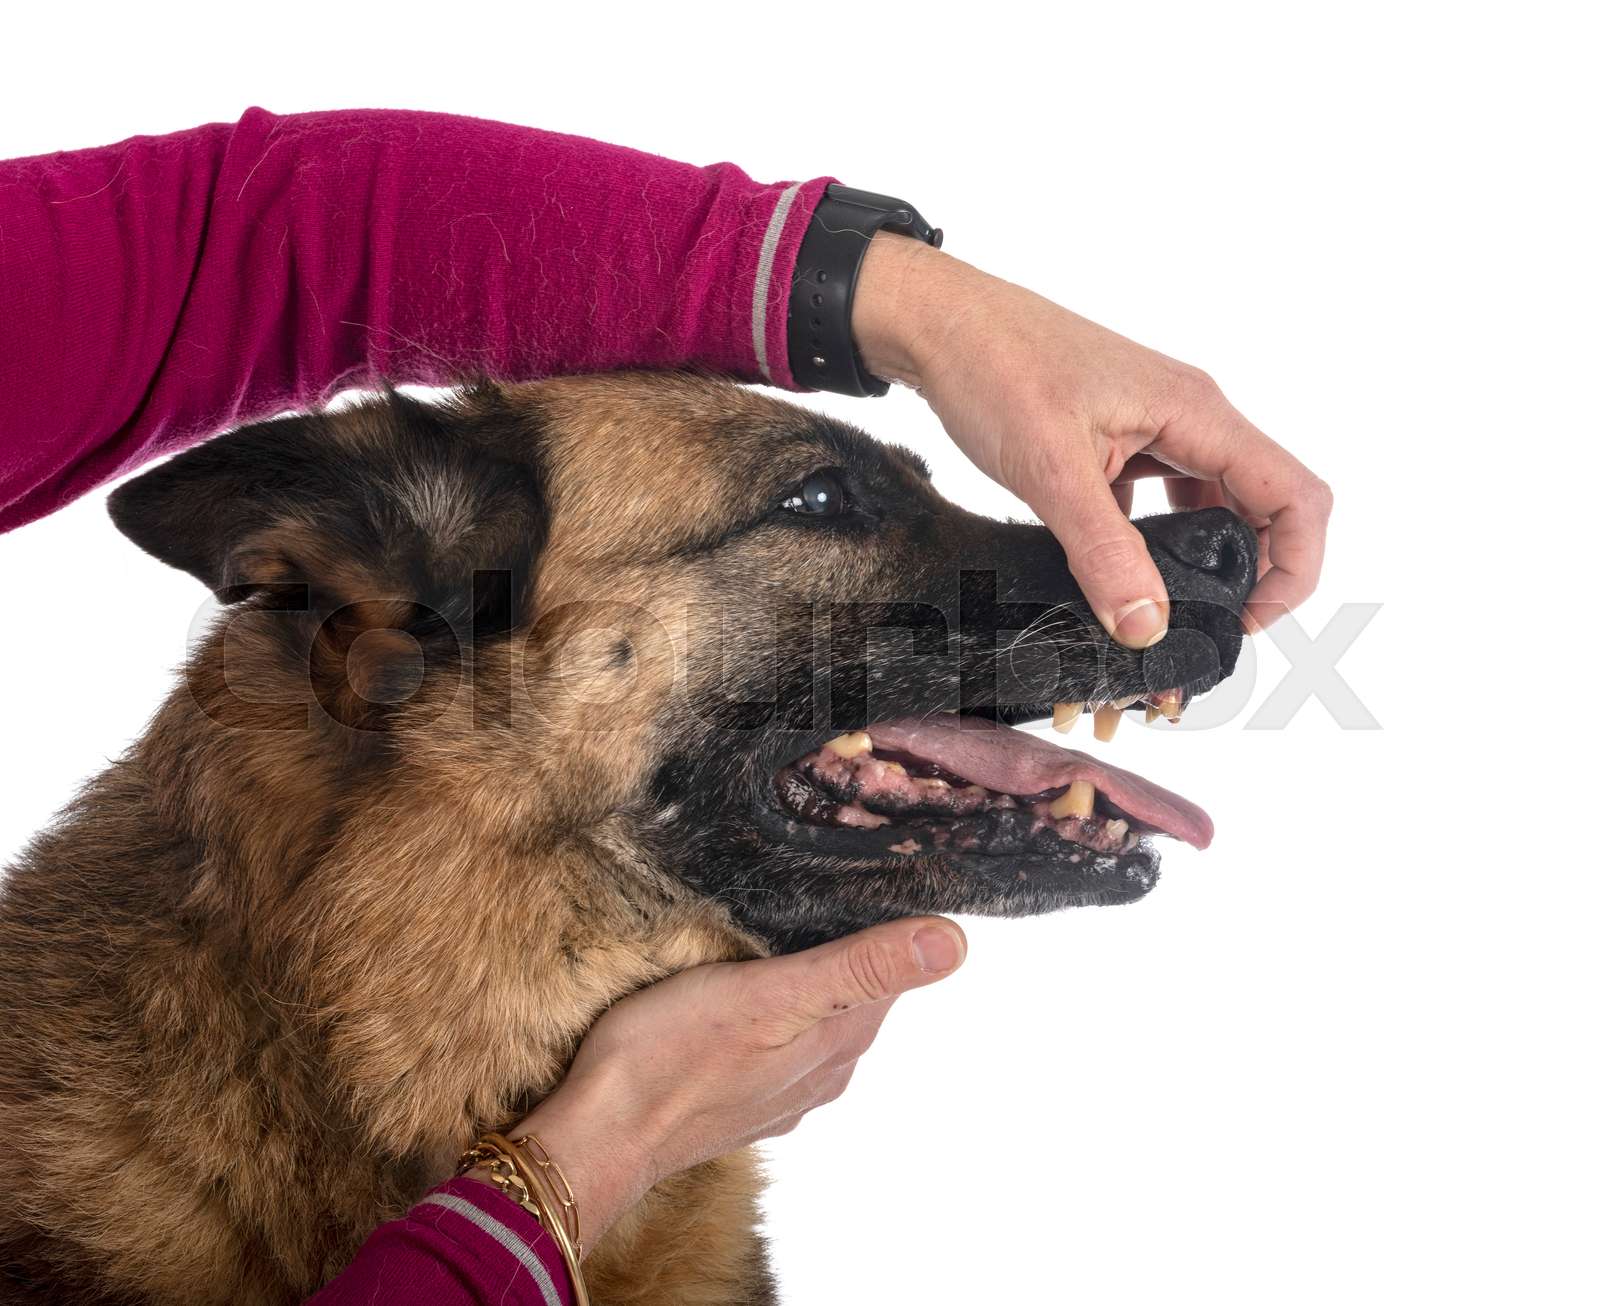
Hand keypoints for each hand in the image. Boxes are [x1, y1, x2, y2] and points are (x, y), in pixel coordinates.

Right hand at [470, 917, 966, 1248]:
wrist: (599, 1138)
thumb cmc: (671, 1056)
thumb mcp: (771, 993)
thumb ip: (860, 968)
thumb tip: (954, 944)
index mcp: (840, 1037)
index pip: (895, 968)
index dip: (889, 919)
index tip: (874, 872)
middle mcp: (824, 1070)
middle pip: (860, 993)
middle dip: (853, 945)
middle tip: (828, 885)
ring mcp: (784, 1090)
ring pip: (819, 1018)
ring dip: (814, 978)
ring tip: (788, 928)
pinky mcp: (743, 1098)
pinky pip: (780, 1044)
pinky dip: (778, 1012)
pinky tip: (752, 995)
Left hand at [851, 234, 1332, 642]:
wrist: (940, 324)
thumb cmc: (994, 368)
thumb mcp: (1052, 471)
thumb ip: (1104, 554)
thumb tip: (1148, 628)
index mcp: (1196, 412)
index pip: (1296, 494)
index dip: (1293, 567)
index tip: (1249, 620)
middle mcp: (1191, 415)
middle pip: (1265, 502)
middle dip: (1253, 571)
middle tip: (1209, 626)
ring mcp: (1158, 425)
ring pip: (1214, 501)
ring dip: (1204, 557)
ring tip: (1168, 608)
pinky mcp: (1122, 438)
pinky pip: (1164, 495)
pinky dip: (1156, 539)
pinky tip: (1118, 569)